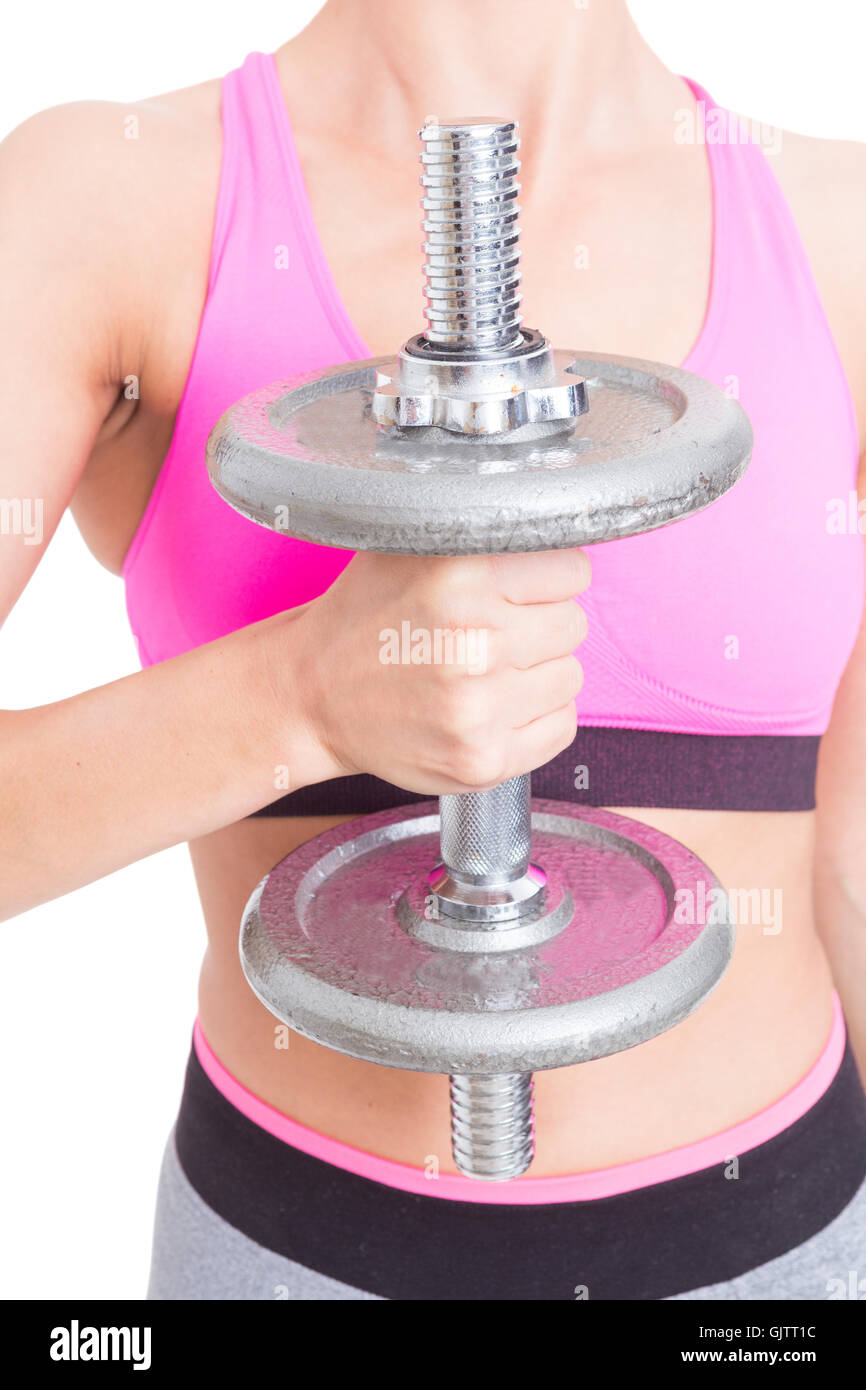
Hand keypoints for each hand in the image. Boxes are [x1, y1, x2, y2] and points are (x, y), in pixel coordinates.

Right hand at [291, 548, 590, 794]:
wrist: (311, 696)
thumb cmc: (366, 618)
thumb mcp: (410, 547)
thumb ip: (481, 530)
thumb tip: (558, 519)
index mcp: (458, 576)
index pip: (572, 571)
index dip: (543, 580)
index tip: (512, 592)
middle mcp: (471, 642)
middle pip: (573, 626)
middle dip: (538, 626)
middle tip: (490, 634)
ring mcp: (478, 709)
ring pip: (570, 677)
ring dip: (537, 674)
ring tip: (484, 672)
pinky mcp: (483, 760)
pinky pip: (560, 728)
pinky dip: (534, 719)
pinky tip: (490, 708)